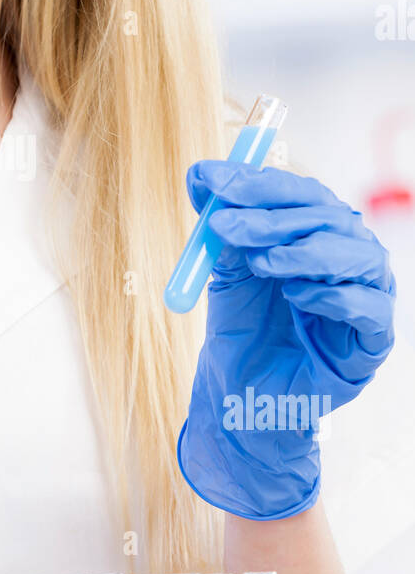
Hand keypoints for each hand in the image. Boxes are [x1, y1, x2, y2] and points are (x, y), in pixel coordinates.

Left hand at [176, 161, 394, 519]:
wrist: (242, 397)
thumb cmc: (242, 330)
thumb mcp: (228, 271)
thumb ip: (223, 229)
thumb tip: (200, 176)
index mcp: (317, 233)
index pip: (299, 193)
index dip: (257, 183)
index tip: (210, 182)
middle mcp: (349, 256)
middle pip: (326, 217)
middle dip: (270, 218)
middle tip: (223, 226)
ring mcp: (367, 295)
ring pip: (356, 254)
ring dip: (303, 252)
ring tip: (261, 265)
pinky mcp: (373, 340)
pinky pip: (368, 307)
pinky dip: (332, 297)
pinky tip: (296, 299)